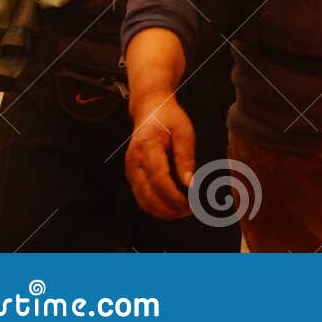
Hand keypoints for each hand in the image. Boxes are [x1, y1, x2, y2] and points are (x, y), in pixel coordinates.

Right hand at [125, 91, 195, 220]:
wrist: (150, 110)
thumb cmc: (169, 119)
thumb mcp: (184, 132)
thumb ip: (186, 159)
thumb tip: (190, 184)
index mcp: (147, 148)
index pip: (159, 179)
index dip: (175, 195)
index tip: (191, 203)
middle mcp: (133, 163)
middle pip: (148, 196)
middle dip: (169, 208)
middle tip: (190, 211)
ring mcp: (130, 171)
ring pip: (143, 201)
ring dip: (163, 211)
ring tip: (184, 211)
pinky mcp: (132, 176)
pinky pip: (142, 197)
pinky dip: (156, 206)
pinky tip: (173, 206)